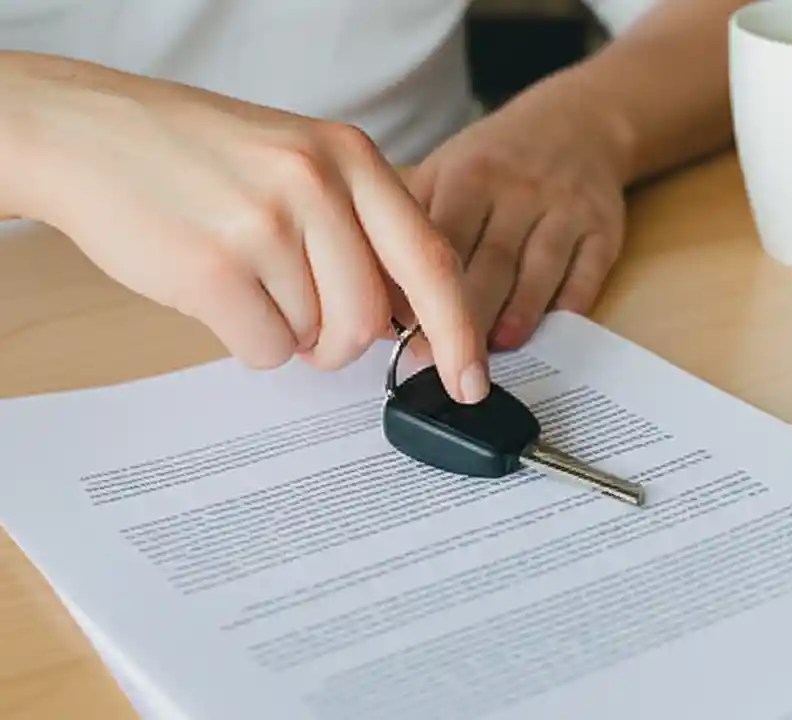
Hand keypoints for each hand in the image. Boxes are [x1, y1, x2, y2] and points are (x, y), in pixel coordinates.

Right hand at [0, 52, 488, 401]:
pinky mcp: (214, 268)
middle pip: (372, 317)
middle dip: (344, 343)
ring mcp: (264, 223)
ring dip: (289, 332)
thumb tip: (410, 318)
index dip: (457, 331)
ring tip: (248, 281)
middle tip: (311, 327)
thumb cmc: (202, 157)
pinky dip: (250, 339)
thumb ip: (361, 228)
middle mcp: (316, 183)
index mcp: (351, 155)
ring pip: (316, 336)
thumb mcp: (300, 162)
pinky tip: (218, 291)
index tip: (469, 381)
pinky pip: (266, 349)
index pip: (431, 259)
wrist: (91, 134)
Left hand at [403, 75, 629, 350]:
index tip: (405, 339)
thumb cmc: (496, 161)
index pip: (442, 241)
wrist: (578, 124)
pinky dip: (565, 309)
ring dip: (514, 317)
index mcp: (469, 173)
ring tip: (490, 353)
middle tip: (445, 363)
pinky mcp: (605, 228)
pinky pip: (586, 276)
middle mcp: (520, 189)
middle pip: (490, 263)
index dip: (423, 294)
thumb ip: (414, 222)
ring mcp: (567, 208)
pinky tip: (540, 334)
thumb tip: (378, 291)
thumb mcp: (446, 168)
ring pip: (538, 272)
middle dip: (466, 319)